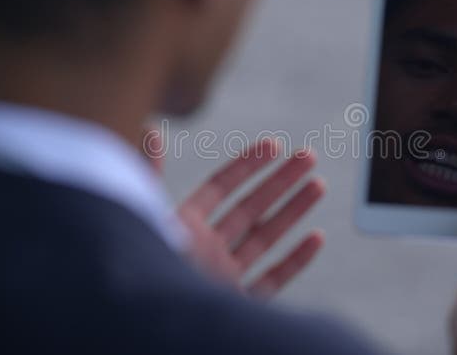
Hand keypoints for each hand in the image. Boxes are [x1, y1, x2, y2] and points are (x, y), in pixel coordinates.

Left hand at [148, 134, 325, 296]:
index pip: (221, 188)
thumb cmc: (138, 275)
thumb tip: (149, 126)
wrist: (146, 331)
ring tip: (318, 185)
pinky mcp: (237, 306)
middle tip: (308, 156)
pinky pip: (272, 281)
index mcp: (183, 227)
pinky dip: (295, 260)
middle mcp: (205, 251)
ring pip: (265, 240)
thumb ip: (145, 175)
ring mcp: (223, 279)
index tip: (274, 145)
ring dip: (293, 212)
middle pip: (249, 209)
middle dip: (281, 181)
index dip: (247, 165)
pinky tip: (316, 238)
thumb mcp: (139, 218)